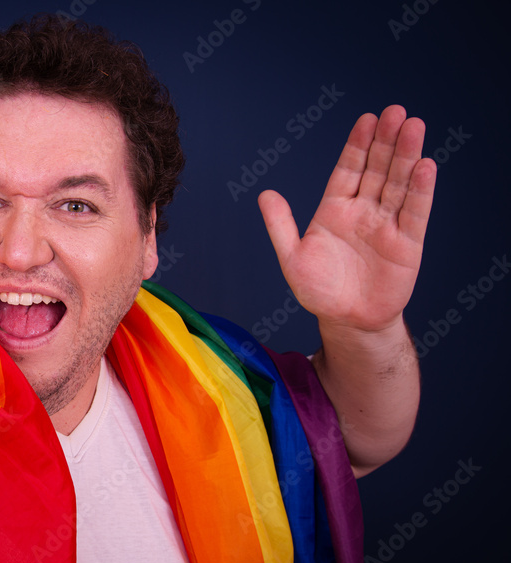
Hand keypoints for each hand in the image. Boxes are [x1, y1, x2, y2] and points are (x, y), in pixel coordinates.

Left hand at [258, 105, 436, 332]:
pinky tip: (426, 166)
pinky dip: (420, 190)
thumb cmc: (319, 291)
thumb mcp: (292, 258)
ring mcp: (386, 225)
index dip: (358, 145)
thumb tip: (265, 193)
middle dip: (386, 141)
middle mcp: (363, 212)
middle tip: (395, 112)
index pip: (349, 169)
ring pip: (398, 184)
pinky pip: (414, 213)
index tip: (367, 119)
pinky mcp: (407, 244)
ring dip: (406, 156)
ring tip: (413, 127)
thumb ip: (281, 226)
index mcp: (335, 210)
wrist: (347, 321)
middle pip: (377, 169)